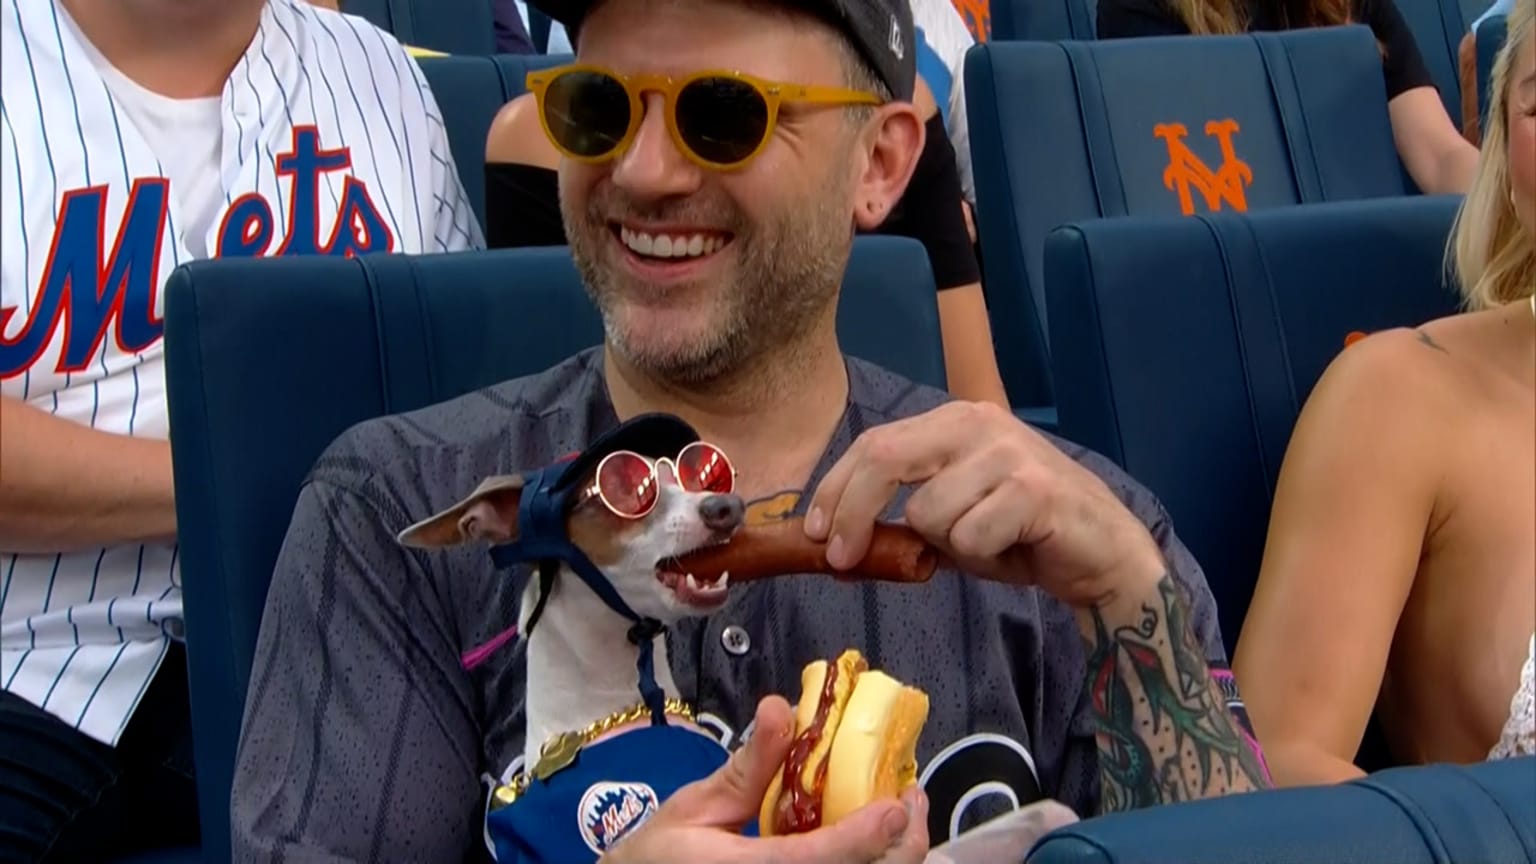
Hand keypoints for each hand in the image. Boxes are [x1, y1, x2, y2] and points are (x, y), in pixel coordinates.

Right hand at [601, 695, 928, 862]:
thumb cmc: (659, 857)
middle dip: (899, 846)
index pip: (816, 861)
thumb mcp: (694, 807)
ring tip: (900, 814)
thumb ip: (747, 767)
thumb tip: (780, 708)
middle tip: (911, 798)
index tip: (895, 806)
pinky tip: (873, 838)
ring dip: (892, 855)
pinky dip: (868, 861)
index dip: (862, 837)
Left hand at [804, 401, 1163, 608]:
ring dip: (946, 546)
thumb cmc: (1021, 535)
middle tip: (841, 560)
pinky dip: (982, 557)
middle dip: (853, 512)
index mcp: (952, 421)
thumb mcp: (951, 524)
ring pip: (928, 512)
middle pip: (885, 459)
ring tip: (986, 544)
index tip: (815, 532)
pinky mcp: (1033, 488)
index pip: (874, 444)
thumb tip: (833, 547)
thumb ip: (901, 523)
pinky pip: (969, 536)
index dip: (836, 489)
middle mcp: (977, 422)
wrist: (1100, 554)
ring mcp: (1006, 452)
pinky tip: (1013, 549)